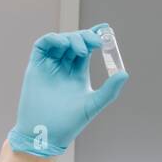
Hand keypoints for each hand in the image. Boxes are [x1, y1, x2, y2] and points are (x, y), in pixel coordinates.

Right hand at [7, 27, 127, 156]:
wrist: (46, 133)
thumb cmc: (69, 122)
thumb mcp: (93, 104)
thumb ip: (110, 89)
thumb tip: (125, 73)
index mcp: (78, 73)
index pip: (87, 48)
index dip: (95, 36)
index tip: (106, 29)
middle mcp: (63, 67)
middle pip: (75, 42)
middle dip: (86, 37)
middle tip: (97, 42)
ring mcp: (49, 66)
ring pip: (61, 41)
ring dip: (72, 38)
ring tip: (82, 50)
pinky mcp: (36, 66)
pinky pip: (42, 45)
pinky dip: (53, 39)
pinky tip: (64, 44)